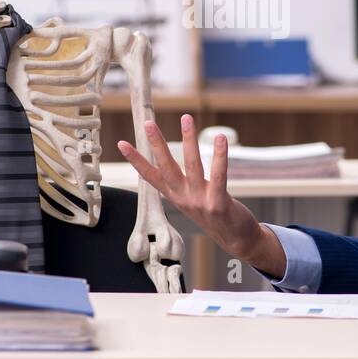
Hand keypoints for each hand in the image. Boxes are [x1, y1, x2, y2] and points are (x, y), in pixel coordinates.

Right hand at [117, 115, 286, 276]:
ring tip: (186, 118)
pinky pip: (218, 175)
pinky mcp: (218, 203)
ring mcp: (200, 201)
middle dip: (157, 144)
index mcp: (175, 196)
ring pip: (192, 165)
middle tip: (148, 123)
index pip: (150, 176)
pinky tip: (220, 138)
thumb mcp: (192, 200)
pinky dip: (219, 155)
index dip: (136, 160)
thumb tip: (171, 164)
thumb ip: (183, 183)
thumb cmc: (214, 214)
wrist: (235, 240)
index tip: (122, 143)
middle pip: (167, 167)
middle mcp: (184, 198)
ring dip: (188, 140)